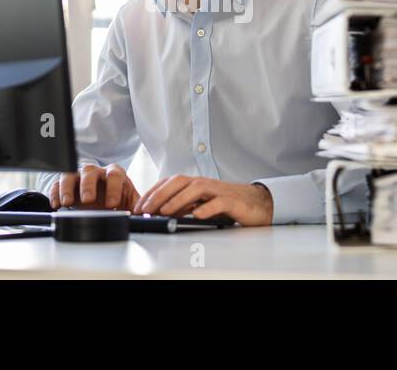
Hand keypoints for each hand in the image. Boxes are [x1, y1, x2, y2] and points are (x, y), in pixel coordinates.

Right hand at [49, 163, 139, 210]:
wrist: (104, 201)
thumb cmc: (118, 200)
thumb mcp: (130, 203)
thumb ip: (139, 208)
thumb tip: (149, 218)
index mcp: (115, 174)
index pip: (115, 175)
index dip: (113, 188)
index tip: (112, 204)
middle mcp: (96, 173)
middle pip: (90, 172)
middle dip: (88, 186)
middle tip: (89, 200)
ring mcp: (79, 177)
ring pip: (71, 174)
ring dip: (68, 187)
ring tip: (67, 202)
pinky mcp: (66, 184)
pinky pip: (57, 184)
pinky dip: (55, 193)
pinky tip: (56, 204)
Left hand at [133, 175, 273, 226]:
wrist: (258, 203)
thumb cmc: (228, 204)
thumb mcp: (201, 204)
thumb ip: (183, 206)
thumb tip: (159, 213)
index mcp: (196, 184)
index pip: (169, 182)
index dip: (152, 192)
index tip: (138, 206)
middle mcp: (206, 184)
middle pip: (179, 181)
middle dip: (160, 194)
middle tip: (146, 209)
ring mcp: (219, 191)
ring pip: (196, 189)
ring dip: (178, 199)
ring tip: (165, 211)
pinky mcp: (233, 202)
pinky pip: (219, 203)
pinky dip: (207, 208)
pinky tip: (197, 215)